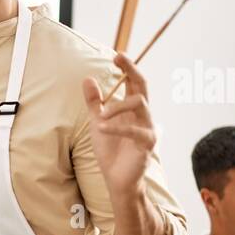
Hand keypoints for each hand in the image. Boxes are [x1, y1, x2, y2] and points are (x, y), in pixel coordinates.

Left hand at [82, 53, 156, 195]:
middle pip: (143, 86)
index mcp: (132, 109)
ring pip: (140, 104)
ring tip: (100, 116)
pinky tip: (101, 128)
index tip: (117, 55)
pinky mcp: (147, 144)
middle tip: (120, 59)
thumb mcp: (97, 122)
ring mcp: (148, 128)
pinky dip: (116, 127)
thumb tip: (87, 78)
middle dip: (132, 70)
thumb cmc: (110, 151)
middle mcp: (143, 115)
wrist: (116, 179)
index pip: (133, 83)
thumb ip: (94, 102)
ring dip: (118, 106)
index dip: (128, 67)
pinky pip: (134, 131)